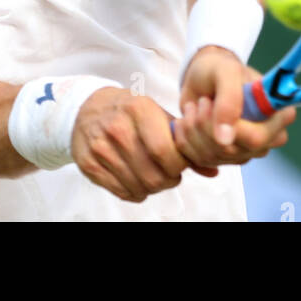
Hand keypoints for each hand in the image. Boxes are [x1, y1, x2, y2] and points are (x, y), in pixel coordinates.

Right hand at [71, 87, 203, 203]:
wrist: (87, 108)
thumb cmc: (131, 112)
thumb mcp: (157, 115)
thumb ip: (185, 141)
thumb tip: (213, 171)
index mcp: (139, 110)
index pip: (165, 152)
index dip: (179, 165)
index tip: (181, 164)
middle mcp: (117, 128)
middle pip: (153, 175)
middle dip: (169, 181)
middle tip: (170, 174)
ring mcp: (100, 148)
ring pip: (139, 187)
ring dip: (153, 188)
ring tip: (154, 176)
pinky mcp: (88, 164)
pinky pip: (121, 192)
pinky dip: (135, 192)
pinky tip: (137, 179)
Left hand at [173, 46, 294, 168]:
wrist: (201, 78)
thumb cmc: (219, 69)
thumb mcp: (226, 71)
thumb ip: (229, 100)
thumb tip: (225, 139)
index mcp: (278, 115)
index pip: (259, 137)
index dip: (233, 128)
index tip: (212, 104)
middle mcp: (267, 138)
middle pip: (233, 151)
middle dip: (206, 125)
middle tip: (201, 102)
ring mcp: (246, 151)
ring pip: (214, 156)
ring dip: (193, 129)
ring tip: (194, 107)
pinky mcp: (225, 159)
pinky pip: (200, 160)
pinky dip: (186, 138)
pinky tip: (187, 120)